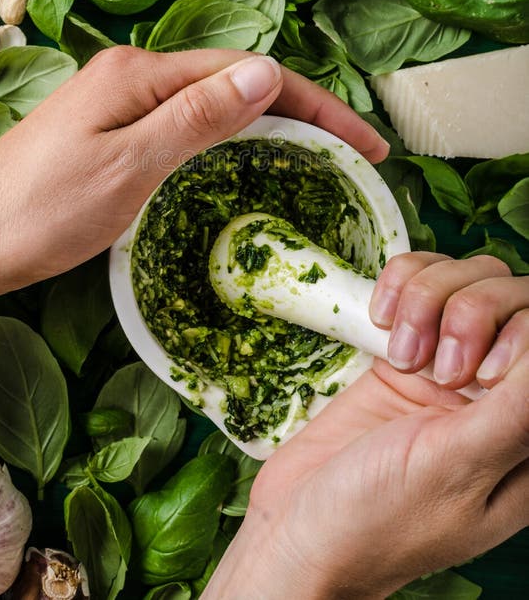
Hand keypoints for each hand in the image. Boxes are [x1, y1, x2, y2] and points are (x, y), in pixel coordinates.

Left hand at [0, 46, 387, 304]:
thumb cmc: (38, 211)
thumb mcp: (128, 166)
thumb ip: (198, 117)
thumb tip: (267, 73)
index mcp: (142, 74)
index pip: (250, 74)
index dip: (316, 106)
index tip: (366, 143)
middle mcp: (136, 75)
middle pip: (238, 82)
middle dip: (304, 113)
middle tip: (356, 156)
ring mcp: (123, 101)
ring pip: (217, 103)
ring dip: (273, 125)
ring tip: (322, 160)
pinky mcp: (115, 129)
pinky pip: (191, 124)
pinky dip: (234, 140)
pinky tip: (253, 163)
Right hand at [205, 255, 528, 598]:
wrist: (297, 525)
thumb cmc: (378, 519)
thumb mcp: (456, 469)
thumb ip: (517, 411)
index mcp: (528, 434)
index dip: (515, 334)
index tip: (473, 376)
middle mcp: (497, 392)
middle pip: (509, 295)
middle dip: (466, 311)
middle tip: (430, 368)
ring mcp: (449, 363)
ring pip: (465, 278)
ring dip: (426, 298)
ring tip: (399, 350)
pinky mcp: (405, 346)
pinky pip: (418, 280)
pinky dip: (399, 285)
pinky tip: (381, 322)